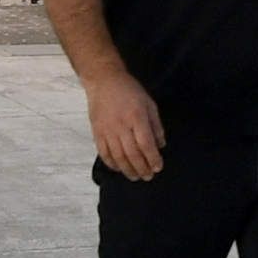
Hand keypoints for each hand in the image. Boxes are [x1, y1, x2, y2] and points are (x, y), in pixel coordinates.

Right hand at [81, 67, 162, 182]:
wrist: (104, 81)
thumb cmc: (129, 91)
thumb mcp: (149, 103)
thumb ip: (156, 125)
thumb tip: (160, 145)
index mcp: (136, 117)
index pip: (145, 143)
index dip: (152, 158)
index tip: (158, 167)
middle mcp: (121, 126)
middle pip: (132, 153)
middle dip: (142, 168)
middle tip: (148, 176)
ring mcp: (107, 130)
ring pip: (118, 156)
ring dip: (127, 170)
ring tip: (136, 177)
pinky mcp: (97, 132)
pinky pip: (104, 152)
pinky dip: (112, 163)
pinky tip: (119, 169)